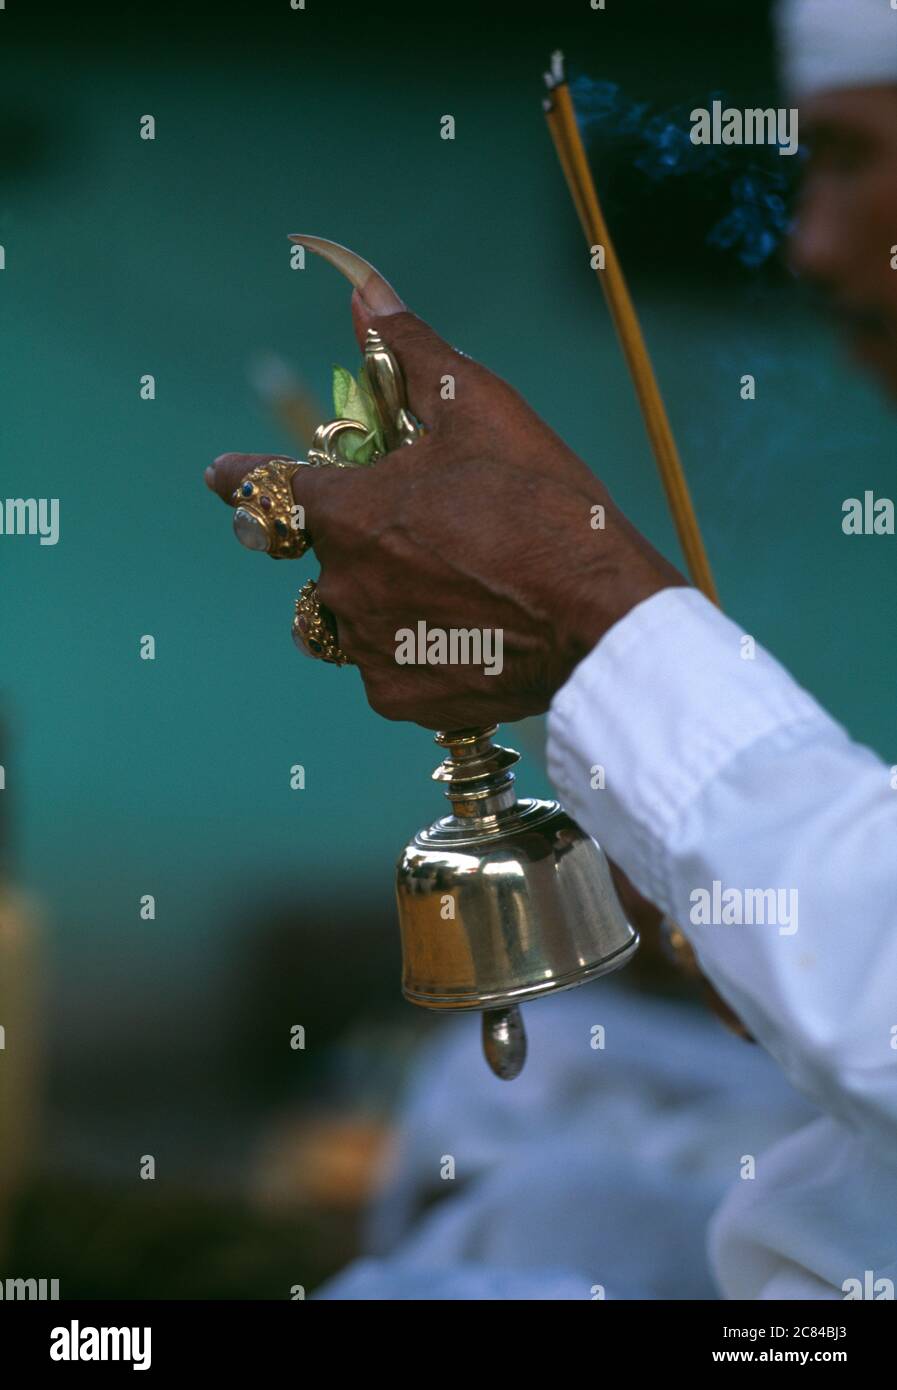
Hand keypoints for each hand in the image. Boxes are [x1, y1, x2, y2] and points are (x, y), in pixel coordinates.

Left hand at [207, 296, 685, 729]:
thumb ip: (411, 354)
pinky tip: (460, 637)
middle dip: (349, 544)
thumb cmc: (544, 507)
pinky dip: (410, 651)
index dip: (238, 478)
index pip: (267, 489)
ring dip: (367, 602)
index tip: (216, 476)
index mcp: (348, 512)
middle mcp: (342, 584)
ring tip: (430, 592)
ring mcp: (368, 647)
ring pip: (340, 622)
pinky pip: (382, 669)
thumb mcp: (482, 410)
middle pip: (316, 561)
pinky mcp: (400, 697)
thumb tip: (363, 293)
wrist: (601, 618)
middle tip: (411, 539)